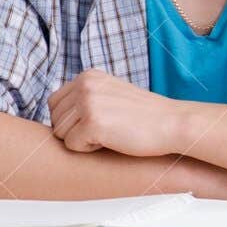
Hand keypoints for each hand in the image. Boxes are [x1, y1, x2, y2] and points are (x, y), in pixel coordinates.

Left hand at [47, 69, 185, 157]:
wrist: (173, 124)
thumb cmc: (144, 116)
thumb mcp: (111, 93)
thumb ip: (86, 96)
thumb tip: (55, 111)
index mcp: (87, 76)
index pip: (54, 103)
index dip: (70, 120)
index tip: (94, 124)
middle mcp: (84, 84)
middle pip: (55, 119)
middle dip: (73, 131)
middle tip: (103, 131)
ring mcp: (87, 102)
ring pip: (60, 133)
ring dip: (80, 141)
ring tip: (108, 135)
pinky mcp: (92, 123)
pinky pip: (72, 145)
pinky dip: (88, 150)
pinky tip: (111, 142)